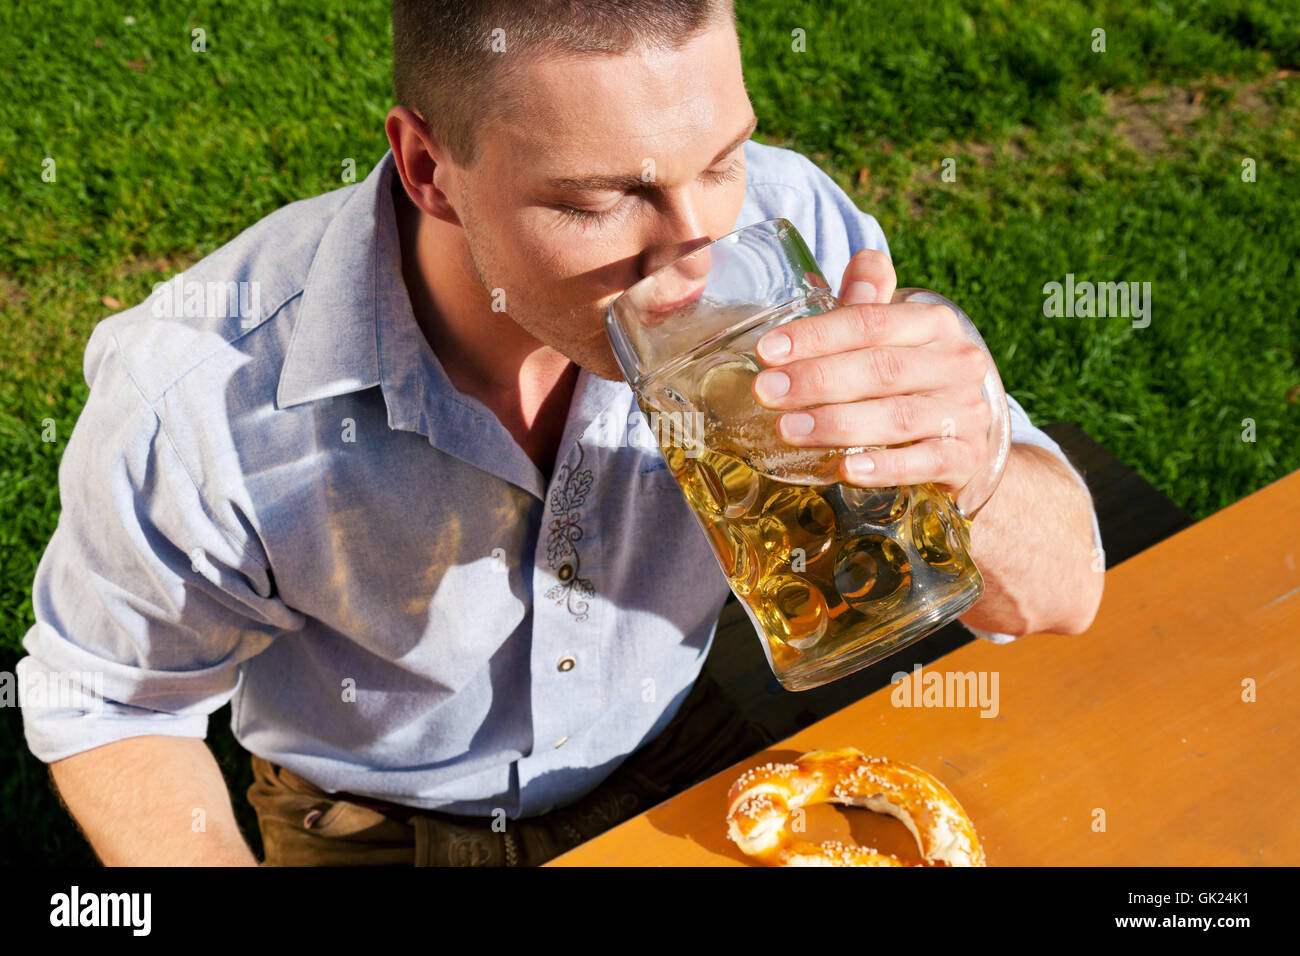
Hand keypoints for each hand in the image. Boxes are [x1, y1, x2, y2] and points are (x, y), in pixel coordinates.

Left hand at [751, 249, 992, 496]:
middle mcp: (956, 363)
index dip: (816, 336)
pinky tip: (846, 470)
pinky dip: (885, 467)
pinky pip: (925, 462)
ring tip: (788, 430)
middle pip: (881, 368)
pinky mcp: (967, 457)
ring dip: (837, 424)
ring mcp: (965, 412)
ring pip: (898, 416)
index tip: (766, 351)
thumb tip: (846, 265)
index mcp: (933, 323)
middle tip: (766, 392)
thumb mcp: (889, 336)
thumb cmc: (908, 378)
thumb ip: (866, 303)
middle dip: (817, 380)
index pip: (870, 322)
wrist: (961, 437)